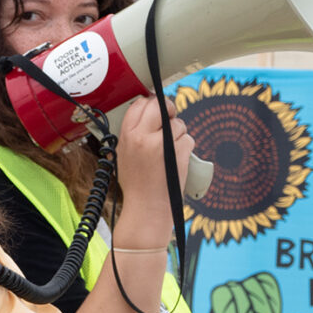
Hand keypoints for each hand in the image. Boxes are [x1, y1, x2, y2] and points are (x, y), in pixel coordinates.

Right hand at [111, 96, 193, 247]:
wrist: (146, 209)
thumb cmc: (136, 184)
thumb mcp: (124, 154)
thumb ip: (134, 132)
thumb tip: (148, 111)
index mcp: (127, 135)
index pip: (140, 104)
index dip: (150, 102)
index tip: (156, 108)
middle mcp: (143, 136)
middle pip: (160, 106)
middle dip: (169, 110)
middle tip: (170, 118)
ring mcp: (162, 144)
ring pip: (178, 124)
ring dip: (178, 134)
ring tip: (169, 152)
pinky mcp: (179, 153)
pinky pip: (188, 139)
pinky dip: (186, 148)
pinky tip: (177, 161)